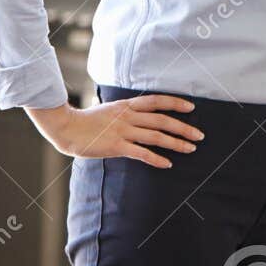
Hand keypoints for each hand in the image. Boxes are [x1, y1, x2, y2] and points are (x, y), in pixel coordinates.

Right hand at [26, 95, 202, 168]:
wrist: (66, 127)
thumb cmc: (86, 120)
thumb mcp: (110, 109)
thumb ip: (126, 112)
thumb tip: (141, 115)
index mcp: (127, 105)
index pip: (157, 101)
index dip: (176, 103)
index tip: (191, 107)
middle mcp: (128, 116)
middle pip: (162, 120)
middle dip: (184, 127)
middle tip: (200, 135)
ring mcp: (123, 131)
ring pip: (156, 136)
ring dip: (176, 143)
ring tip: (190, 148)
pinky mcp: (116, 146)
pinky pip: (141, 153)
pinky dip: (156, 158)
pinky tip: (168, 164)